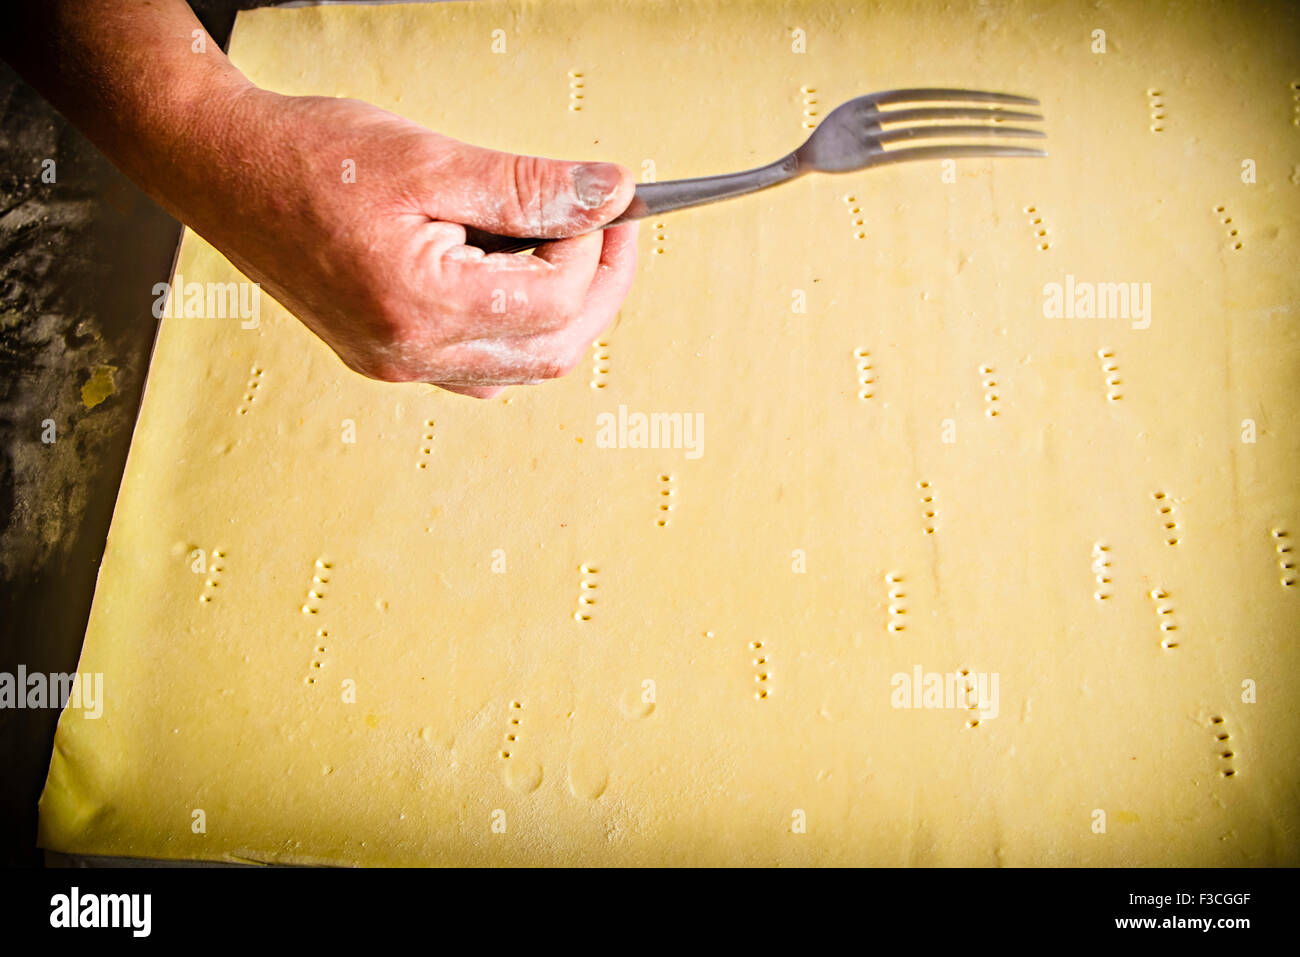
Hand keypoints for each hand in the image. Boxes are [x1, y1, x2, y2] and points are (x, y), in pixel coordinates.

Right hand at [188, 91, 638, 397]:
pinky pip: (480, 369)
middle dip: (598, 289)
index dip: (593, 248)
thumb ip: (529, 188)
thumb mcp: (433, 160)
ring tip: (565, 247)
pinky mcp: (387, 358)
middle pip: (551, 350)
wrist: (222, 168)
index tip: (599, 201)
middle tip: (610, 228)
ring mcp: (397, 365)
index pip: (554, 299)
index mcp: (421, 305)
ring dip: (561, 315)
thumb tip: (608, 195)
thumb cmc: (310, 156)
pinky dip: (516, 330)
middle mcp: (410, 353)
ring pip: (521, 368)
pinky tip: (513, 278)